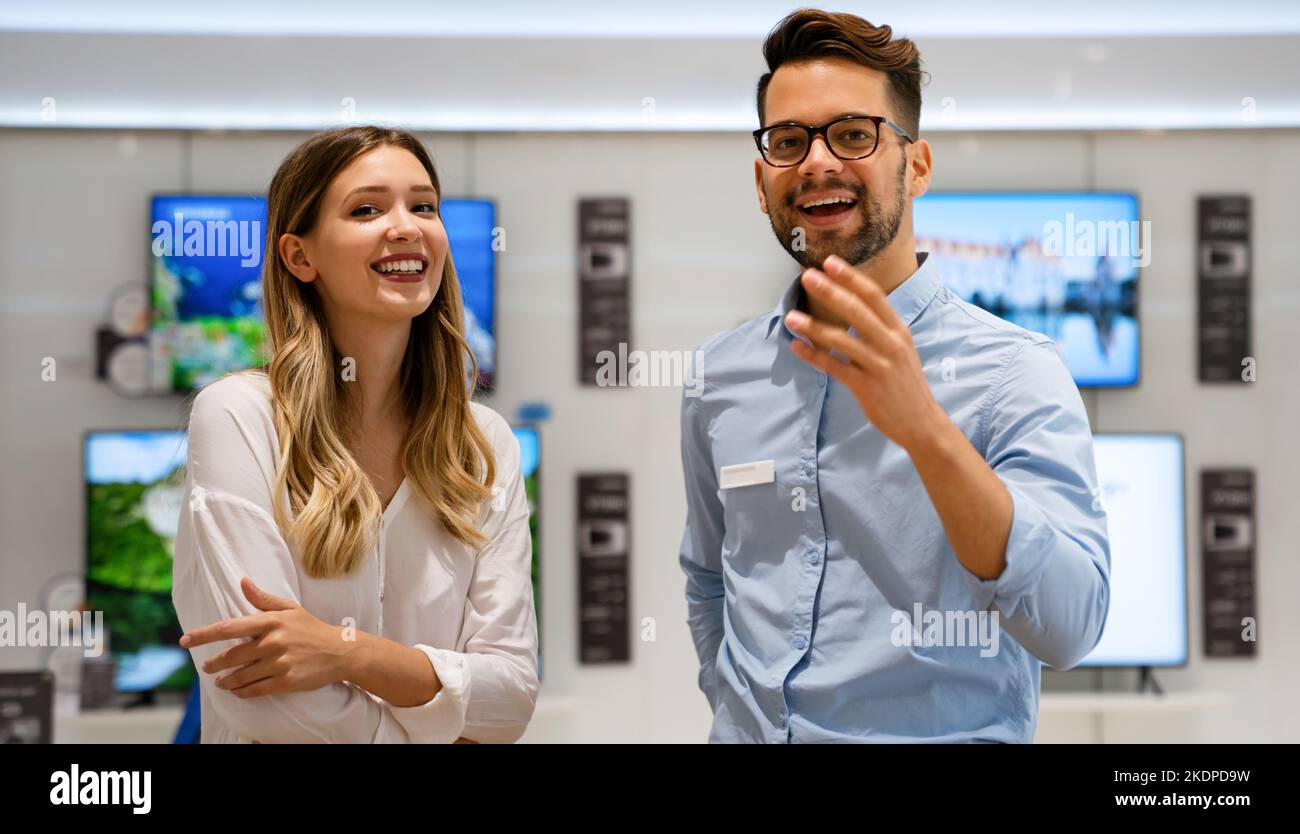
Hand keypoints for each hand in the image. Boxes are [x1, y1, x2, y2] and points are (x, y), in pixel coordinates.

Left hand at [180, 577, 351, 698]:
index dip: (202, 635)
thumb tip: (242, 582)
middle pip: (231, 656)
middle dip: (213, 664)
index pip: (228, 628)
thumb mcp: (290, 608)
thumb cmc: (312, 628)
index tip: (185, 640)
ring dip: (226, 681)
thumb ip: (263, 598)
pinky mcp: (286, 681)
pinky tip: (237, 691)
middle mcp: (272, 642)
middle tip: (206, 667)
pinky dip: (242, 692)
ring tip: (220, 682)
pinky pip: (255, 689)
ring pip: (241, 676)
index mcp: (270, 621)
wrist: (340, 651)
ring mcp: (279, 663)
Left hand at [784, 254, 946, 451]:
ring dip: (813, 326)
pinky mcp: (867, 386)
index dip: (851, 277)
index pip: (874, 296)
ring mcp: (879, 365)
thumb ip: (880, 329)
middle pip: (856, 310)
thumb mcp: (901, 350)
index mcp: (899, 331)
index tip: (830, 262)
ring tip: (791, 317)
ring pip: (841, 339)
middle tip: (806, 276)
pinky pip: (834, 366)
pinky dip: (813, 355)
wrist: (922, 422)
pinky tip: (796, 346)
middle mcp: (891, 344)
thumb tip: (850, 308)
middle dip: (830, 291)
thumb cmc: (905, 384)